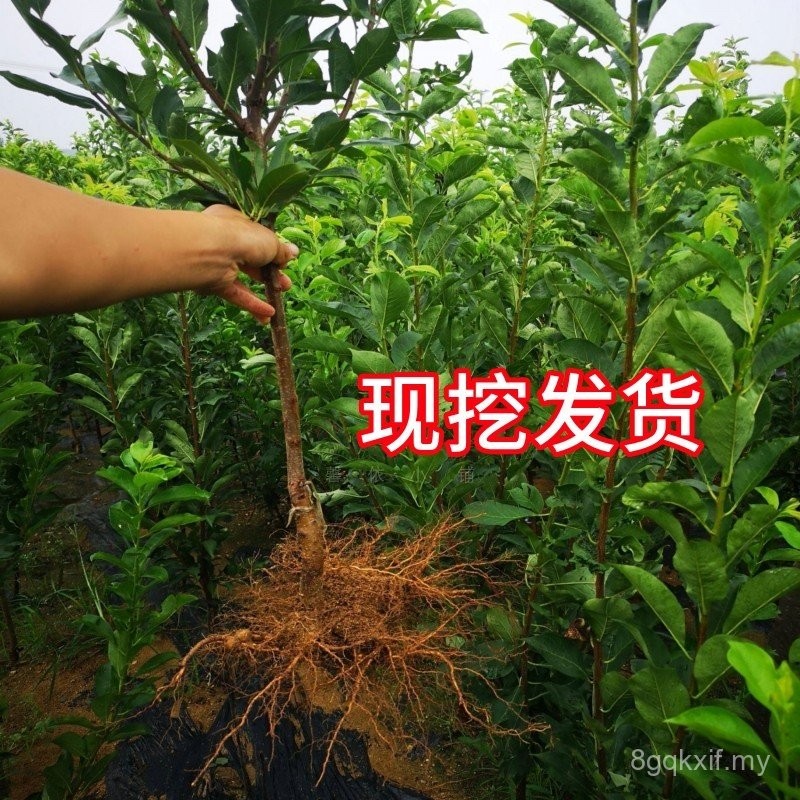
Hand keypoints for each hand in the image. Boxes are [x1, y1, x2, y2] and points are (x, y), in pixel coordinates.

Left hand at [201, 205, 296, 323]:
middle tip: (286, 284)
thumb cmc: (241, 237)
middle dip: (271, 273)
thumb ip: (281, 250)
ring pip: (243, 279)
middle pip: (251, 260)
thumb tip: (293, 253)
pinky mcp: (214, 283)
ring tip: (279, 298)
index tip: (284, 261)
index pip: (255, 236)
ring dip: (263, 290)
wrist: (210, 251)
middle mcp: (225, 241)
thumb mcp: (270, 241)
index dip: (271, 250)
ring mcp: (218, 263)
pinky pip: (236, 294)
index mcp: (235, 223)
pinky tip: (268, 315)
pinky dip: (251, 305)